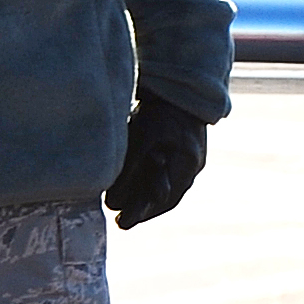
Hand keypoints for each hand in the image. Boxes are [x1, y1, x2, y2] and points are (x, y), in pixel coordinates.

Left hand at [104, 92, 208, 228]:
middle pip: (165, 195)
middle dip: (142, 208)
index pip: (165, 199)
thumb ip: (130, 168)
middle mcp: (192, 163)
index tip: (123, 223)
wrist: (179, 80)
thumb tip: (112, 202)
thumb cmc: (161, 107)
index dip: (143, 213)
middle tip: (121, 222)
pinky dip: (148, 180)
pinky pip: (164, 169)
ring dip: (144, 196)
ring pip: (165, 182)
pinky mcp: (179, 145)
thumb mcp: (143, 136)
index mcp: (188, 162)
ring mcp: (188, 154)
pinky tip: (132, 184)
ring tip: (122, 207)